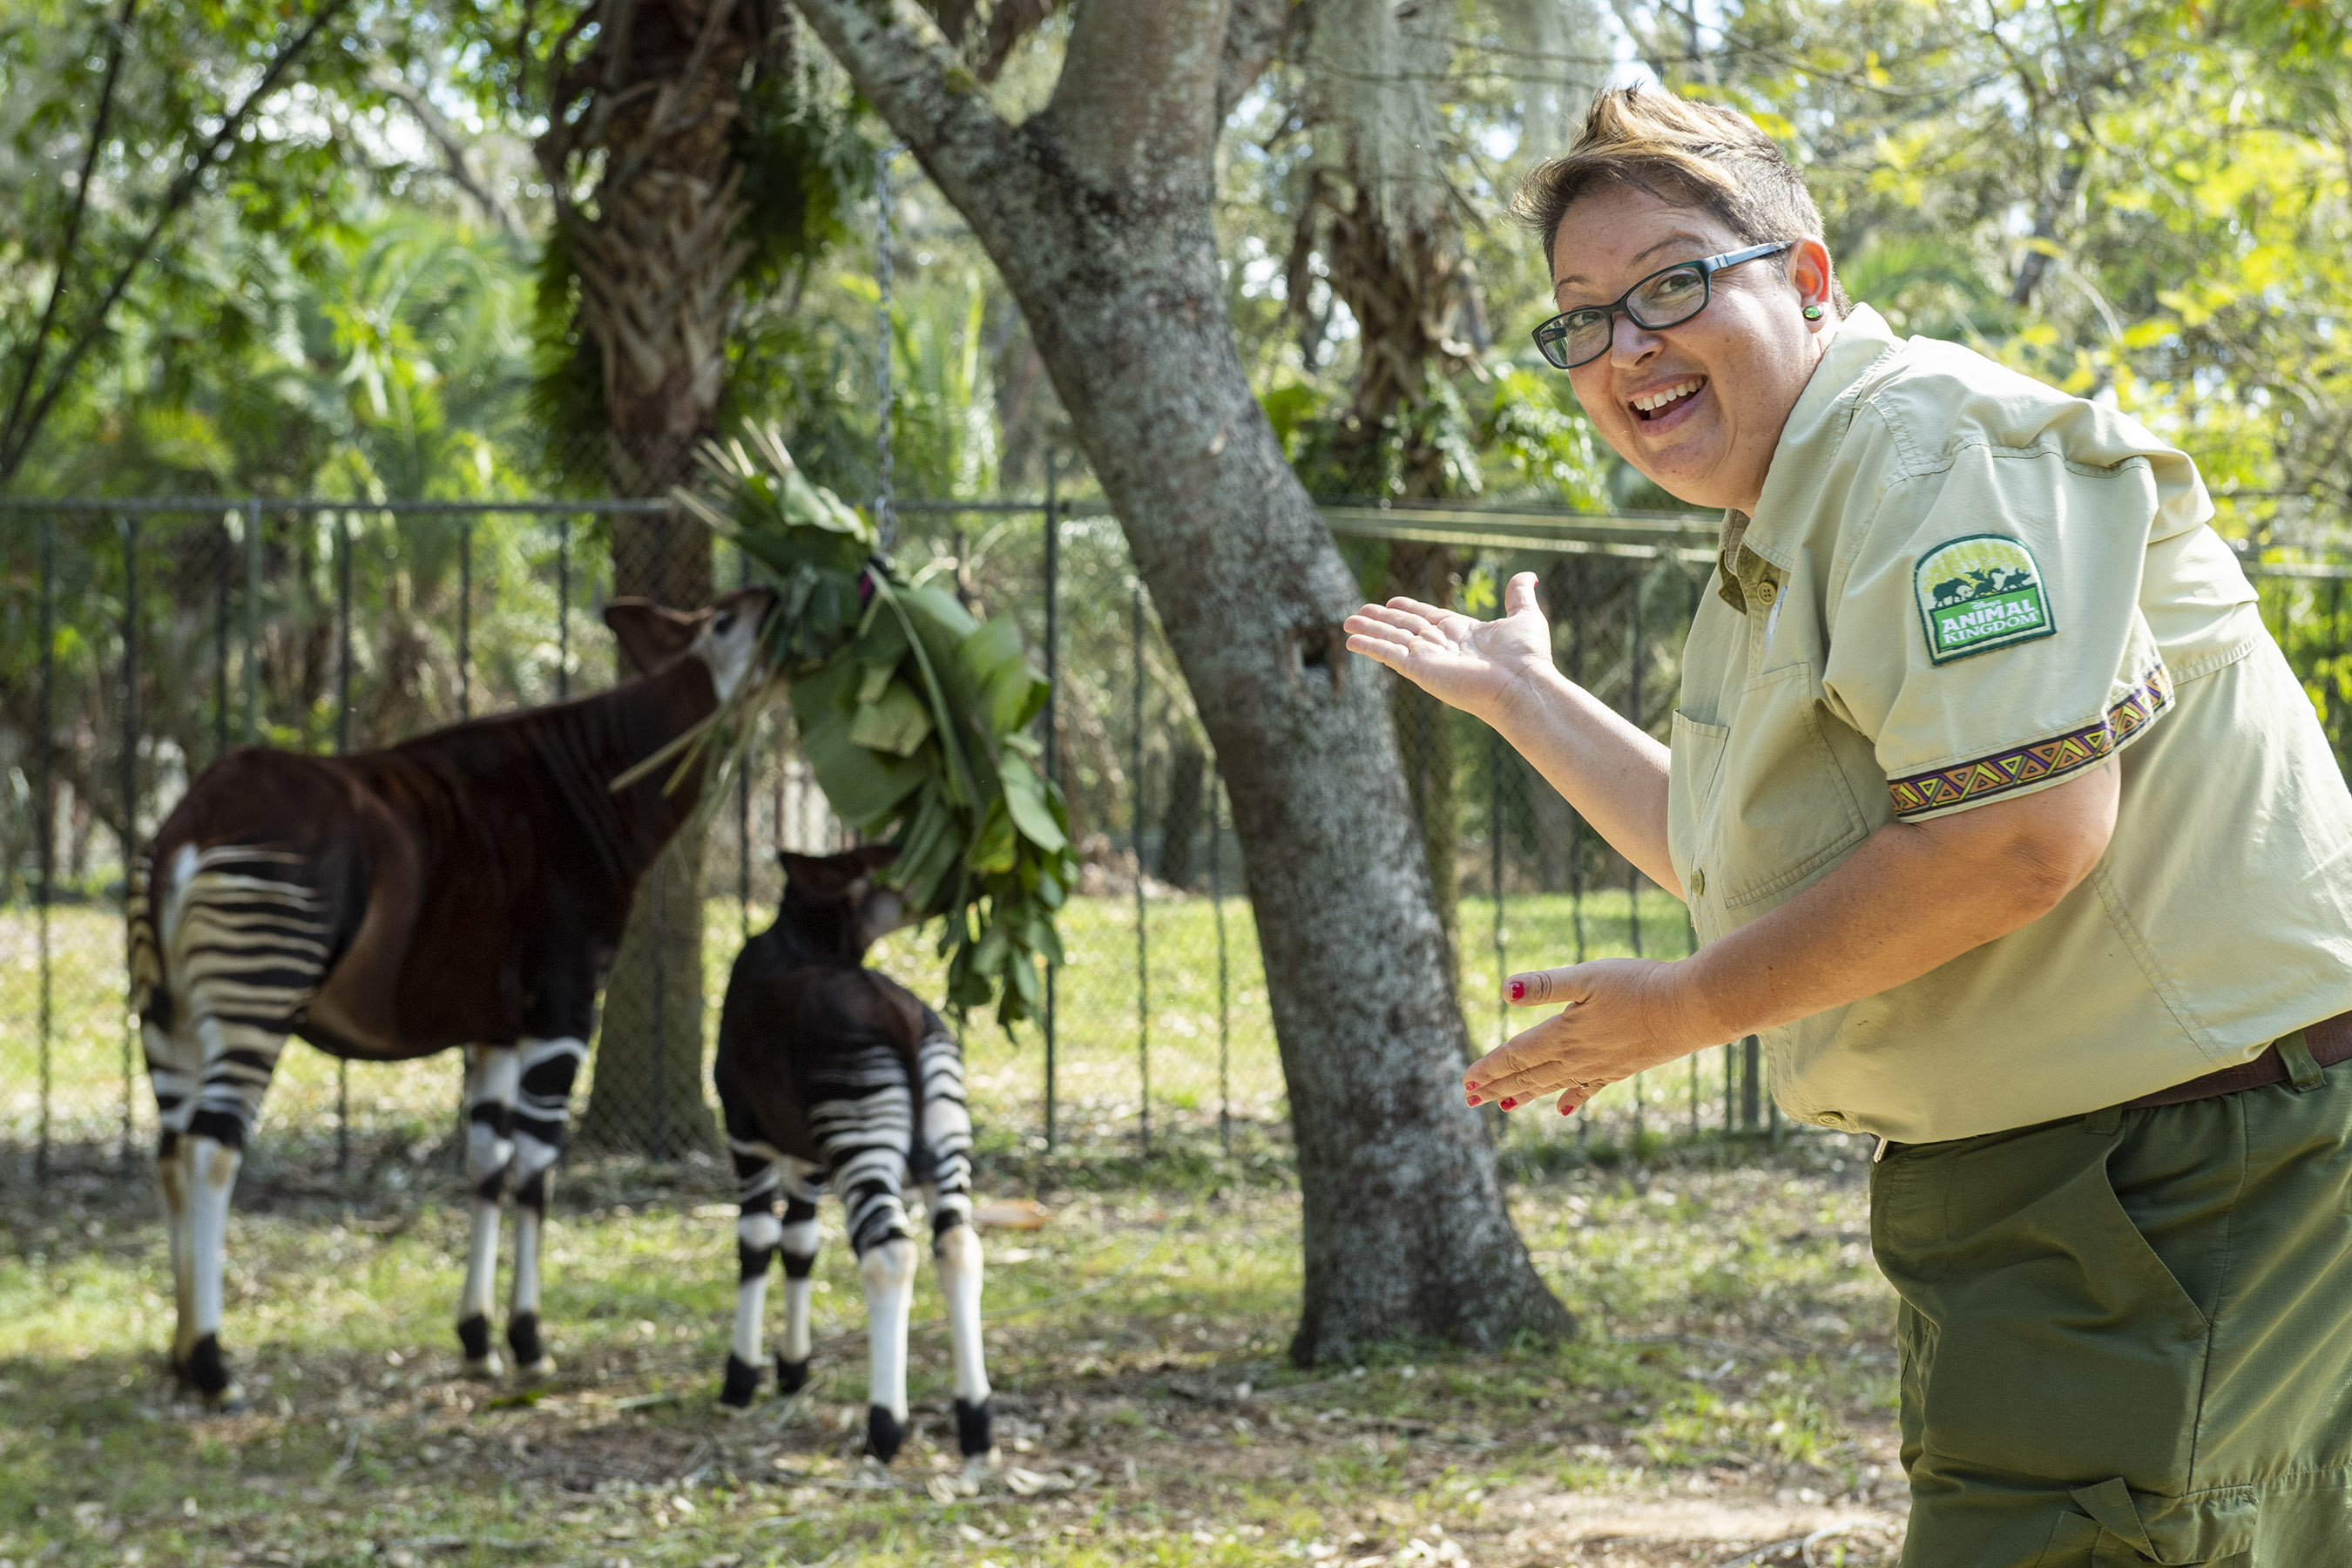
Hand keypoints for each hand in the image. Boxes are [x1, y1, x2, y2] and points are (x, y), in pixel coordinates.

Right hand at [1344, 570, 1555, 726]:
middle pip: (1403, 626)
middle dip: (1381, 620)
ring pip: (1391, 638)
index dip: (1407, 608)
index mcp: (1460, 632)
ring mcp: (1428, 657)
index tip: (1391, 602)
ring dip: (1368, 630)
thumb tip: (1528, 576)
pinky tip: (1351, 641)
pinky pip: (1388, 653)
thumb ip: (1519, 595)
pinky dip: (1369, 646)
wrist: (1522, 685)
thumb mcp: (1525, 616)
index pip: (1426, 617)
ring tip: (1347, 624)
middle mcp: (1441, 645)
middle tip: (1359, 614)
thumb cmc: (1526, 657)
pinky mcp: (1419, 668)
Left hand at [1463, 958, 1718, 1113]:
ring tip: (1503, 1105)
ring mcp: (1600, 1066)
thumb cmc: (1640, 984)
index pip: (1515, 1055)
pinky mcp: (1623, 1068)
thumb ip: (1546, 985)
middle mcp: (1576, 1057)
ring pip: (1553, 1085)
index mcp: (1562, 1034)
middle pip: (1528, 1075)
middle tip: (1470, 1100)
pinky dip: (1571, 1099)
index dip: (1489, 1068)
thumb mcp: (1588, 976)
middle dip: (1497, 1087)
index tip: (1465, 1082)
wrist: (1691, 1009)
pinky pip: (1588, 1089)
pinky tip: (1564, 1110)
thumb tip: (1505, 989)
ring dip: (1525, 1095)